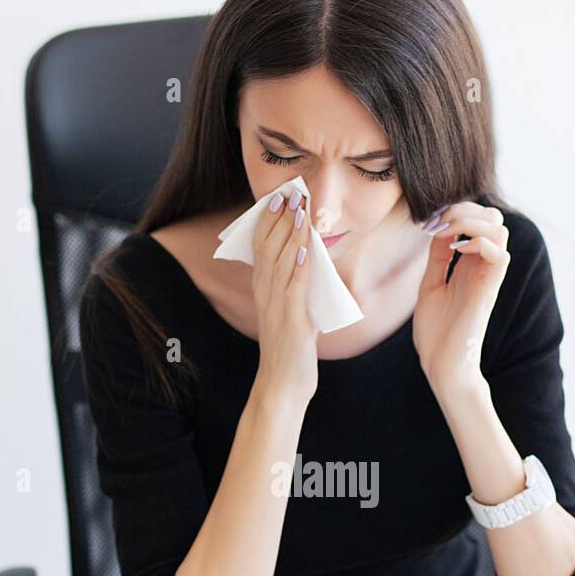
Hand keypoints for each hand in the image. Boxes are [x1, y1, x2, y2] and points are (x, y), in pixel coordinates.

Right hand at [251, 186, 317, 405]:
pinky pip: (294, 287)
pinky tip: (305, 248)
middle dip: (281, 218)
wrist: (282, 382)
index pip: (260, 244)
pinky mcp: (291, 320)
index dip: (269, 219)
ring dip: (291, 234)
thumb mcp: (293, 307)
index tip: (280, 196)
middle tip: (293, 193)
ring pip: (281, 261)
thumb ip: (299, 284)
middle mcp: (264, 292)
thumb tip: (314, 256)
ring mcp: (276, 305)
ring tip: (300, 210)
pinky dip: (299, 266)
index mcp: (262, 287)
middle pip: (269, 246)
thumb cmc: (290, 346)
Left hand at [412, 200, 510, 393]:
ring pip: (500, 229)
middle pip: (493, 218)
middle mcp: (482, 267)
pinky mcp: (489, 290)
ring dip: (472, 222)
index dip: (456, 211)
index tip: (429, 222)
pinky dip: (479, 243)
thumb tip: (438, 230)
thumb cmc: (436, 332)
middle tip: (439, 224)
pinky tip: (458, 251)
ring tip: (448, 234)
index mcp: (468, 265)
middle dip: (465, 209)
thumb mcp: (430, 285)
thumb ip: (437, 258)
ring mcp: (487, 277)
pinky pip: (500, 254)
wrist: (441, 364)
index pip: (478, 221)